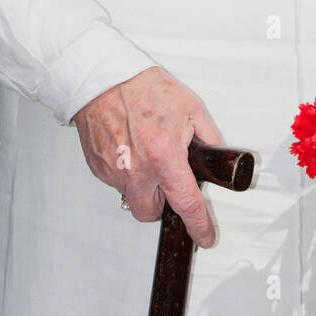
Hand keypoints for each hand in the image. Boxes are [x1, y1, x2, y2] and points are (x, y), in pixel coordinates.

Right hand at [73, 67, 223, 246]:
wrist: (104, 78)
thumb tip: (218, 156)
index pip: (186, 204)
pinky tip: (128, 147)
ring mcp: (114, 172)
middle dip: (161, 204)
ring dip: (141, 185)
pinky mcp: (97, 167)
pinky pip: (115, 182)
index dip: (199, 226)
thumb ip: (208, 137)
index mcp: (164, 157)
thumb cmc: (145, 88)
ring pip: (131, 197)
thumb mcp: (190, 108)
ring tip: (144, 152)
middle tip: (166, 179)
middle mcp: (137, 171)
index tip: (205, 237)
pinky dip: (125, 172)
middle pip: (150, 213)